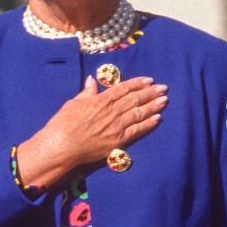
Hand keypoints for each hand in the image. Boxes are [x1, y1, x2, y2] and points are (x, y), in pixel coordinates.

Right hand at [16, 75, 167, 190]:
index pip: (124, 88)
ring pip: (139, 113)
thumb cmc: (62, 125)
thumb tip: (92, 81)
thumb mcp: (73, 104)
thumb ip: (86, 93)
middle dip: (151, 92)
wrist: (61, 146)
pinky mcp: (118, 141)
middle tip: (163, 88)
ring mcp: (116, 126)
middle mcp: (111, 111)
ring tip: (164, 100)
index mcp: (101, 100)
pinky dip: (148, 124)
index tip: (149, 80)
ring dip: (153, 106)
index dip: (138, 83)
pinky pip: (137, 130)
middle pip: (135, 99)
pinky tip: (157, 118)